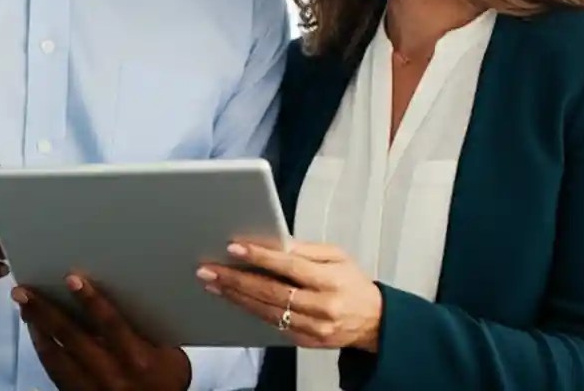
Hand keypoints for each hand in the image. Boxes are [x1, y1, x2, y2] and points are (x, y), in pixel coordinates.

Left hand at [13, 274, 190, 390]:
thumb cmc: (165, 378)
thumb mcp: (163, 350)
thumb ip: (137, 327)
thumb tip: (108, 295)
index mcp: (136, 359)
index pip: (110, 324)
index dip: (91, 301)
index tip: (72, 278)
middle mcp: (111, 374)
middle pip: (71, 338)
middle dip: (45, 312)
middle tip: (24, 291)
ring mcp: (91, 389)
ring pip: (55, 357)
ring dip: (37, 329)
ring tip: (26, 307)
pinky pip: (54, 373)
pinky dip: (43, 350)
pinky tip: (36, 333)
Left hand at [198, 241, 382, 351]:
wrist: (374, 321)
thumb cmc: (353, 282)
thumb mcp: (337, 256)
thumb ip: (306, 249)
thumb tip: (274, 241)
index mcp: (331, 280)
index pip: (290, 267)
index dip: (260, 256)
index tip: (234, 247)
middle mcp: (321, 306)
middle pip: (272, 292)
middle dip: (236, 279)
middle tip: (209, 268)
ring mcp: (313, 328)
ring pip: (267, 312)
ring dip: (236, 297)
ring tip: (213, 282)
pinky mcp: (305, 341)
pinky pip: (272, 325)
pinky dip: (251, 311)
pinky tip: (234, 298)